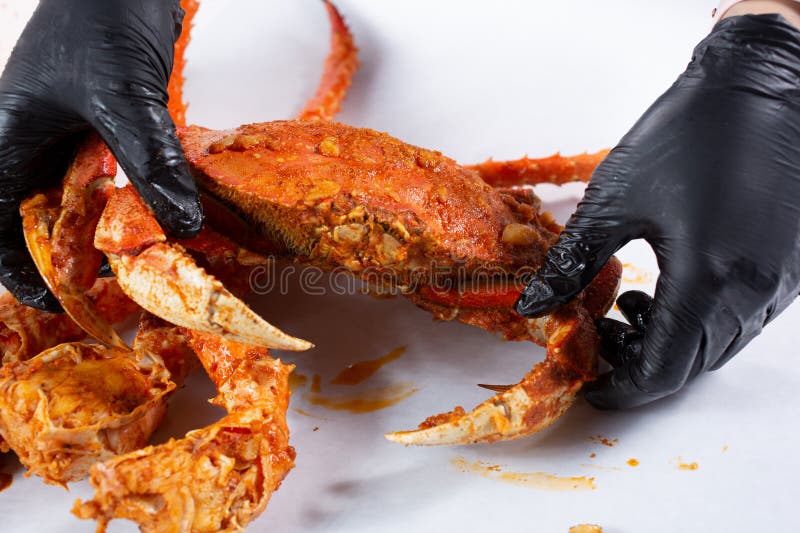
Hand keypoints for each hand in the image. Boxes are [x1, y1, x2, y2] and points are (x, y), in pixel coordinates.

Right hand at [0, 0, 202, 311]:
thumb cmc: (100, 23)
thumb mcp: (124, 101)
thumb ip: (149, 163)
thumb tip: (180, 226)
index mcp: (5, 140)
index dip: (17, 269)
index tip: (55, 301)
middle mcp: (27, 142)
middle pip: (35, 218)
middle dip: (66, 257)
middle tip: (108, 288)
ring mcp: (61, 133)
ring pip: (73, 199)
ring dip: (100, 230)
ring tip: (134, 262)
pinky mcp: (95, 125)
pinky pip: (104, 175)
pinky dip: (124, 199)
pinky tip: (154, 216)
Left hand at [515, 14, 799, 408]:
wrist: (763, 85)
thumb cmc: (689, 134)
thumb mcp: (615, 201)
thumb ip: (572, 263)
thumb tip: (535, 305)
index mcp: (709, 280)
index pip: (662, 370)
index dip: (621, 386)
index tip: (588, 381)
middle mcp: (753, 294)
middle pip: (690, 367)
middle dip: (638, 365)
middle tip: (597, 340)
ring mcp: (777, 284)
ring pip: (716, 348)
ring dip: (666, 345)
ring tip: (622, 313)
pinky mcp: (786, 268)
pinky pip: (738, 321)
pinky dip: (696, 323)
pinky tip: (663, 291)